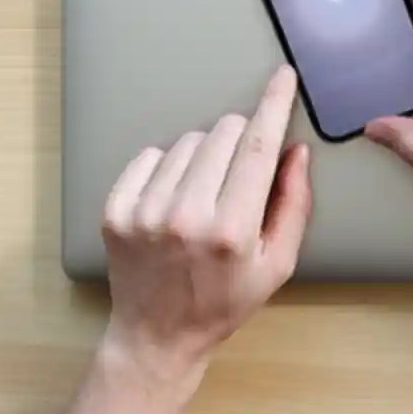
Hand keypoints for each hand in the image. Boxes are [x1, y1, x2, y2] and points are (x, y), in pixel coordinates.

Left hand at [69, 66, 311, 413]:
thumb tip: (296, 151)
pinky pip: (149, 156)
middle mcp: (186, 216)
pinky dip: (165, 168)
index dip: (274, 104)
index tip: (282, 77)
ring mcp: (145, 213)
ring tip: (203, 197)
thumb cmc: (224, 302)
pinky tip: (172, 199)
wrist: (158, 335)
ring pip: (187, 141)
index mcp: (232, 230)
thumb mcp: (277, 264)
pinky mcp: (116, 211)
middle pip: (223, 133)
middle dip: (240, 141)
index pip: (258, 147)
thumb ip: (293, 204)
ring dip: (203, 157)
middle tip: (239, 175)